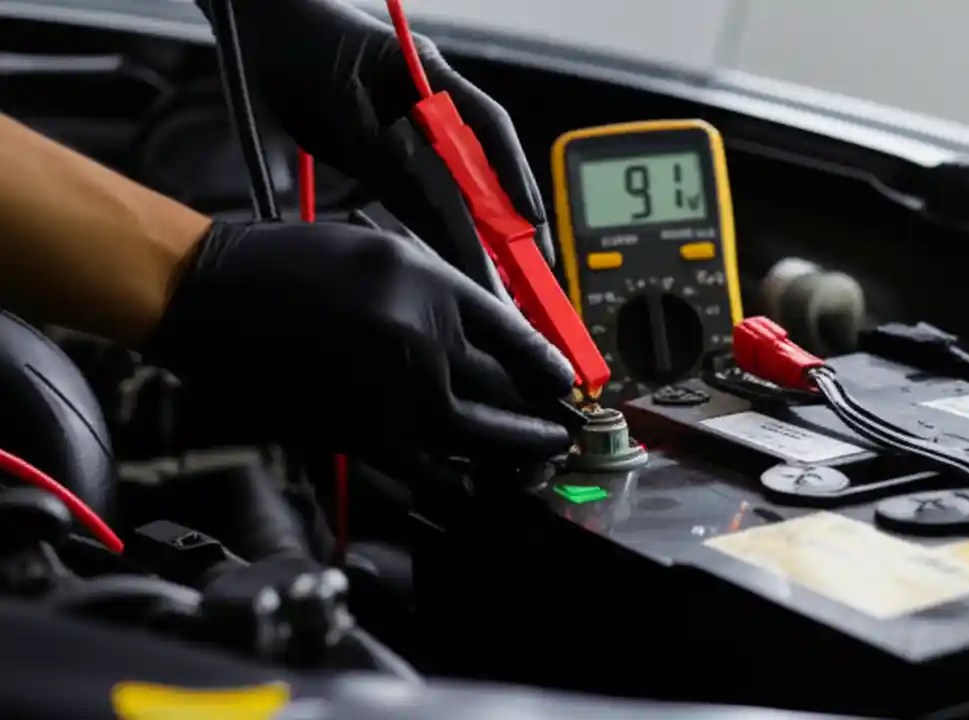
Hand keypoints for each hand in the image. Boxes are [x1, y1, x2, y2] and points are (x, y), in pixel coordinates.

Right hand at [143, 220, 574, 467]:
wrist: (220, 298)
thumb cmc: (299, 262)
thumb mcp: (390, 251)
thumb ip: (451, 291)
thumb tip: (503, 334)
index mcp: (434, 293)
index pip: (519, 341)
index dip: (551, 368)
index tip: (566, 383)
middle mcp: (424, 349)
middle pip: (509, 395)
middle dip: (546, 416)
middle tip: (566, 427)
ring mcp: (394, 400)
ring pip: (481, 441)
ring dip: (519, 453)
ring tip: (539, 456)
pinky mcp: (362, 438)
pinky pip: (432, 474)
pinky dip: (466, 483)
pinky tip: (483, 482)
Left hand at [200, 0, 551, 293]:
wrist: (260, 27)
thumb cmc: (302, 43)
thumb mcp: (338, 97)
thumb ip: (375, 146)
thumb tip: (417, 193)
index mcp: (428, 76)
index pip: (486, 128)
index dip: (512, 174)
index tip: (528, 218)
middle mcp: (424, 108)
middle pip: (474, 170)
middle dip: (500, 219)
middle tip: (525, 265)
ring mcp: (401, 133)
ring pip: (445, 191)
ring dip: (467, 233)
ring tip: (495, 277)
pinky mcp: (375, 156)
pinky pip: (409, 197)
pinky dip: (428, 229)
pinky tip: (448, 260)